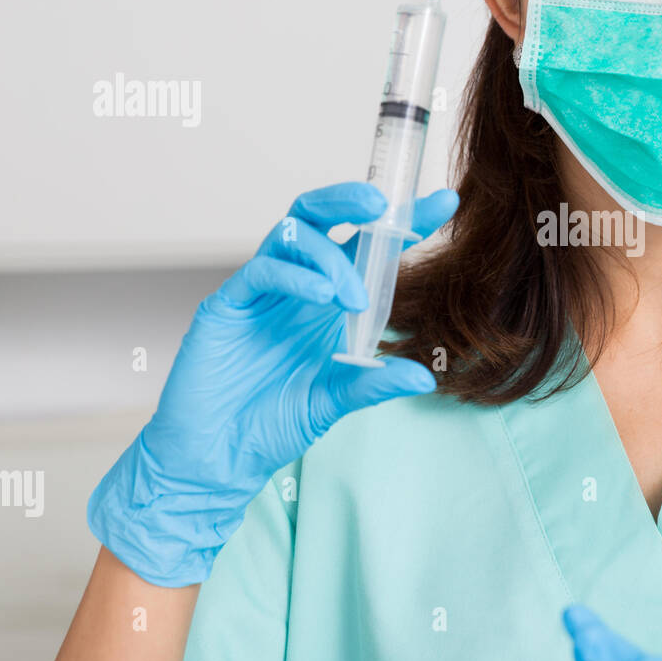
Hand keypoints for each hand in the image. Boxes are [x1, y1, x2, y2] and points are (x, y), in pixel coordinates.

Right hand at [87, 181, 457, 587]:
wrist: (217, 459)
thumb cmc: (270, 424)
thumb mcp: (335, 401)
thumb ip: (375, 382)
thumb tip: (425, 376)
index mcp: (327, 300)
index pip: (368, 246)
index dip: (405, 222)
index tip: (444, 203)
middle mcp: (295, 286)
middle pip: (320, 217)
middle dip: (352, 201)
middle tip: (384, 204)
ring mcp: (260, 293)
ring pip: (291, 234)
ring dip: (330, 256)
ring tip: (353, 297)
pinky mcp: (227, 306)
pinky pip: (261, 271)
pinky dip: (295, 276)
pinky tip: (320, 296)